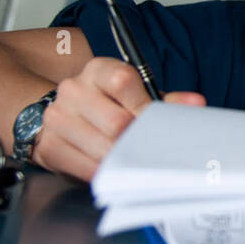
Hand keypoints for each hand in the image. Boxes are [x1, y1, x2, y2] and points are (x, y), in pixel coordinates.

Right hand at [34, 57, 204, 181]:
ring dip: (124, 159)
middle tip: (150, 148)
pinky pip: (85, 167)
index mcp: (98, 70)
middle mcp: (73, 90)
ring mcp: (57, 118)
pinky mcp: (48, 146)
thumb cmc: (110, 105)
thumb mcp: (136, 96)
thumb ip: (166, 101)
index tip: (157, 125)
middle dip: (138, 140)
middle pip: (116, 122)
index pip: (123, 82)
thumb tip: (196, 104)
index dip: (145, 108)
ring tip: (136, 160)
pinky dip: (106, 172)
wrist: (66, 117)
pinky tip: (115, 170)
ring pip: (102, 147)